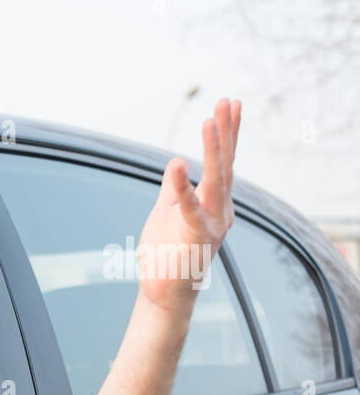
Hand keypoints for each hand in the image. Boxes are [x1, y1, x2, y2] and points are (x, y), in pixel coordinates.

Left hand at [135, 97, 240, 315]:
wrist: (164, 294)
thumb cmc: (167, 255)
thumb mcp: (167, 212)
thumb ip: (173, 188)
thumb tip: (175, 161)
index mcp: (215, 204)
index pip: (223, 163)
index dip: (226, 134)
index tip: (230, 105)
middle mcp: (221, 211)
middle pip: (226, 164)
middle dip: (227, 131)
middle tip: (229, 99)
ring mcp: (212, 224)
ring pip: (215, 179)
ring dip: (213, 148)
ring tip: (210, 119)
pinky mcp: (195, 236)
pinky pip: (188, 207)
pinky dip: (182, 186)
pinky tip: (177, 164)